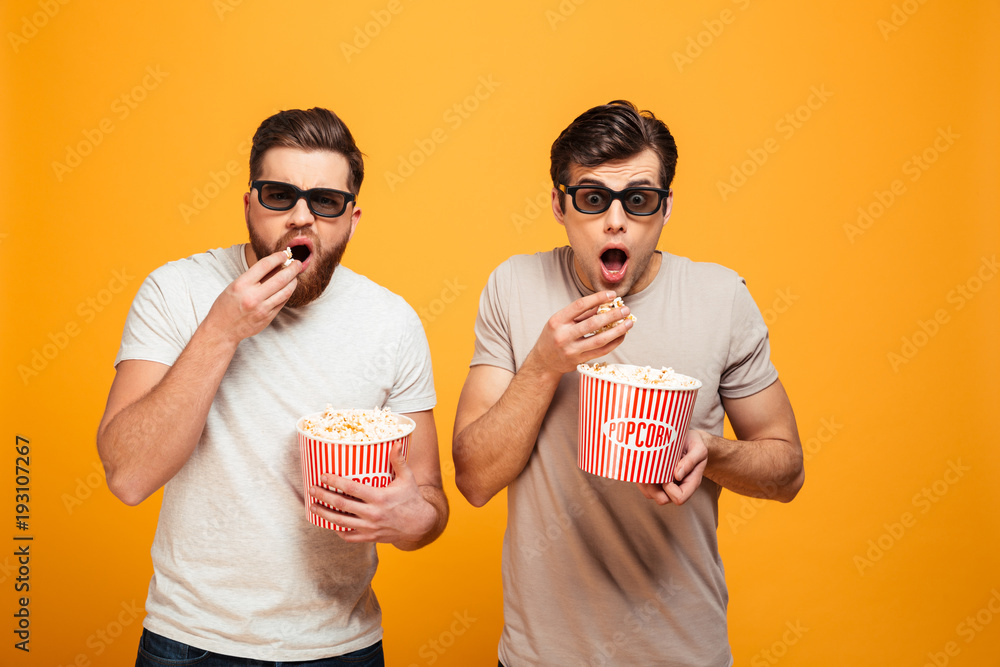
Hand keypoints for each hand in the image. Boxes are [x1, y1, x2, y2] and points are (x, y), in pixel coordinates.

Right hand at [202, 250, 302, 344]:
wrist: (222, 329)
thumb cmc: (227, 305)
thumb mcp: (235, 286)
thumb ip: (254, 277)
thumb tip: (275, 264)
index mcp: (241, 284)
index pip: (265, 265)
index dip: (278, 257)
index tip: (285, 254)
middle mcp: (252, 296)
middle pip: (280, 278)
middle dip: (292, 269)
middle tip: (298, 263)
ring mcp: (262, 308)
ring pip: (285, 291)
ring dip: (293, 281)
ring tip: (295, 275)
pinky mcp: (268, 318)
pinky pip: (283, 302)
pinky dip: (288, 293)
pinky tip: (289, 287)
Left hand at [310, 441, 436, 544]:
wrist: (420, 524)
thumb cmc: (412, 499)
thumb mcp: (407, 478)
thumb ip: (399, 461)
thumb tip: (396, 443)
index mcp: (379, 497)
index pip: (351, 488)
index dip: (334, 481)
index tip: (322, 476)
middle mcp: (372, 514)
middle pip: (340, 505)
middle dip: (323, 496)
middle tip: (311, 489)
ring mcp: (370, 528)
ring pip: (340, 522)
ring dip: (323, 514)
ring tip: (312, 506)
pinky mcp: (370, 537)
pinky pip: (349, 537)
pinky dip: (338, 531)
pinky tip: (331, 523)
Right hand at [526, 290, 632, 376]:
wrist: (544, 361)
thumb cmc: (553, 336)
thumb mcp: (560, 321)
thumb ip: (580, 313)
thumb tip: (603, 303)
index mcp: (557, 321)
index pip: (580, 305)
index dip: (597, 298)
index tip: (612, 294)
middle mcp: (563, 336)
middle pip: (593, 324)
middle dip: (612, 315)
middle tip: (625, 310)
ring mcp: (571, 350)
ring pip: (600, 340)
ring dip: (617, 330)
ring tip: (628, 323)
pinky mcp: (579, 361)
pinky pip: (601, 351)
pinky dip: (613, 343)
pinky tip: (621, 336)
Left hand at [637, 430, 708, 505]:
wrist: (686, 437)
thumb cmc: (694, 442)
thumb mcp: (699, 449)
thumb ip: (691, 461)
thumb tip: (678, 476)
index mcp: (690, 483)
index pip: (679, 498)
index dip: (670, 489)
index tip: (667, 473)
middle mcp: (677, 487)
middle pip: (662, 499)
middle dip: (655, 488)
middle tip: (653, 470)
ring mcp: (665, 484)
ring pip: (650, 494)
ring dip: (646, 482)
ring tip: (647, 466)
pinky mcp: (655, 479)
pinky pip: (644, 486)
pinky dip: (641, 478)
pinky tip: (643, 465)